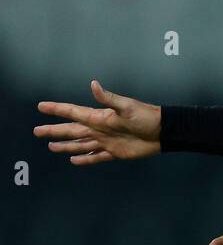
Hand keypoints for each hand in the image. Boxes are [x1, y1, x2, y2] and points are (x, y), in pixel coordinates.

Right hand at [34, 80, 160, 164]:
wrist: (163, 132)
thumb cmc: (145, 117)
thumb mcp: (126, 106)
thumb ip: (108, 98)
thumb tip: (92, 84)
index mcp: (99, 116)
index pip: (73, 112)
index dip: (57, 109)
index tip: (41, 106)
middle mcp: (99, 129)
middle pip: (71, 130)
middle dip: (54, 130)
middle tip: (36, 131)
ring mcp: (106, 141)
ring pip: (80, 144)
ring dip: (65, 145)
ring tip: (50, 146)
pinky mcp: (114, 153)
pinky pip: (95, 157)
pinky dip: (84, 159)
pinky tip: (73, 160)